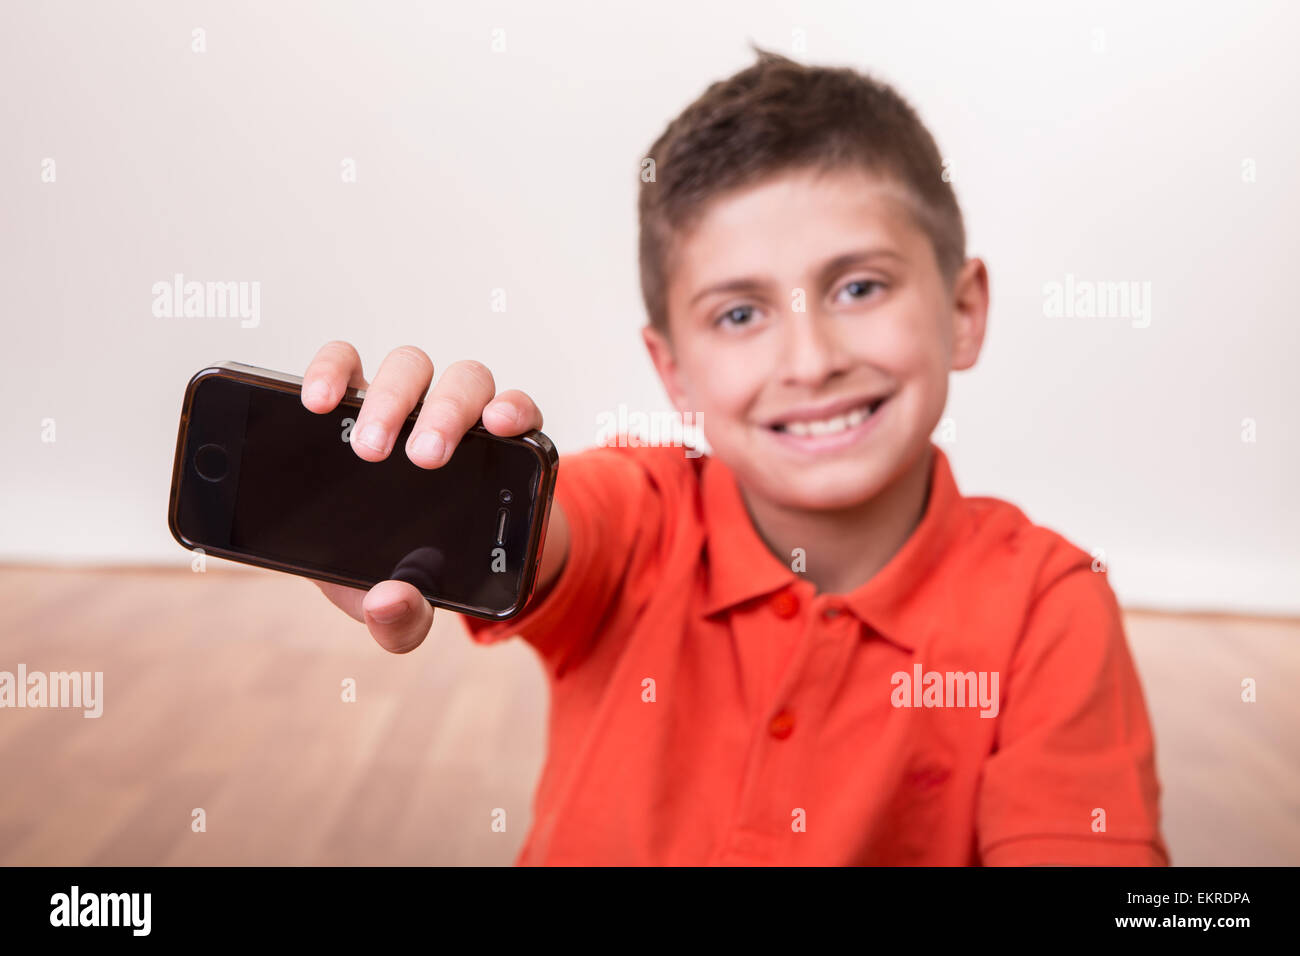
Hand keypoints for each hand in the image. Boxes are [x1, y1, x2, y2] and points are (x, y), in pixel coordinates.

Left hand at [298, 341, 543, 652]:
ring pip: (463, 378)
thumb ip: (386, 617)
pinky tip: (500, 426)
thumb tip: (387, 604)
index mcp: (370, 433)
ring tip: (429, 455)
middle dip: (386, 402)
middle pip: (407, 370)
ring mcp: (473, 421)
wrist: (488, 577)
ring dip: (444, 408)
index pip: (347, 371)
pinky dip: (513, 408)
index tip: (316, 404)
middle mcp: (421, 412)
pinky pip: (520, 406)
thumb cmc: (418, 573)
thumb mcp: (395, 604)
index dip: (331, 371)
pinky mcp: (520, 439)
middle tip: (373, 451)